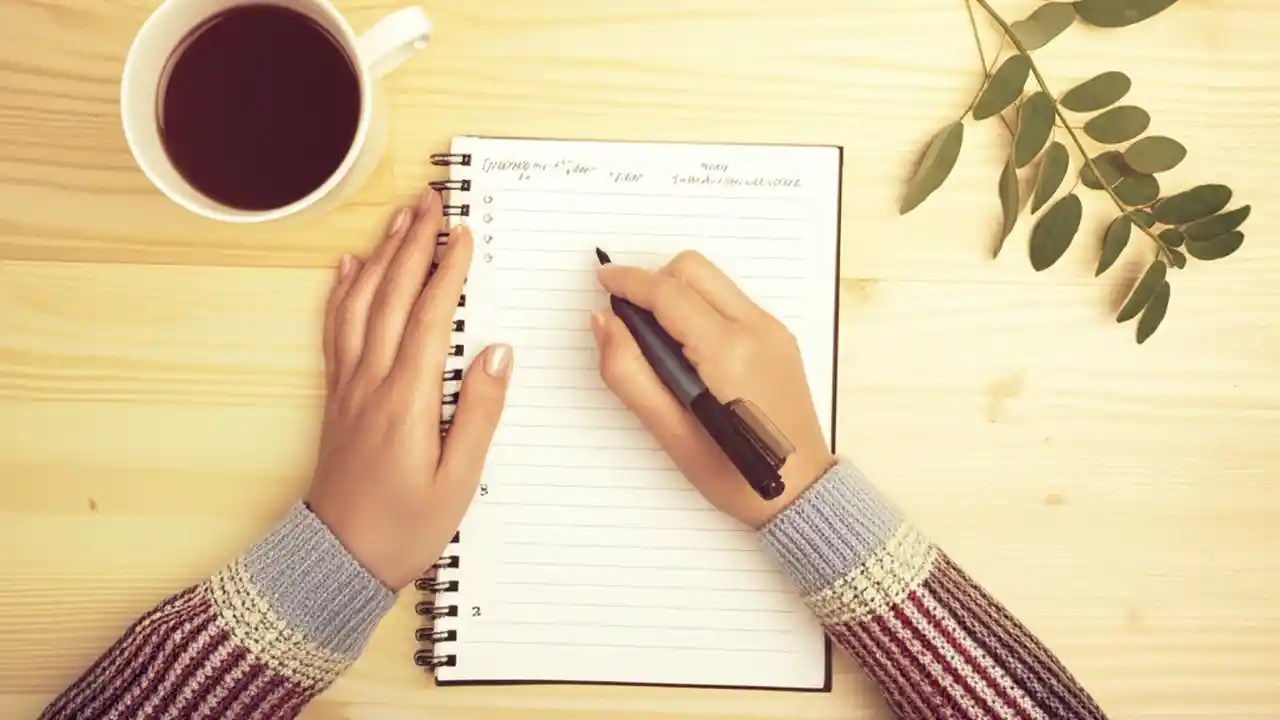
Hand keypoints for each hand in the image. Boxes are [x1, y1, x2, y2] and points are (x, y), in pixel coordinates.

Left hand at [307, 190, 512, 589]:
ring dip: (381, 256)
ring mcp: (349, 386)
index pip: (431, 316)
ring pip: (360, 304)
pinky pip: (336, 331)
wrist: (337, 561)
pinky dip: (342, 293)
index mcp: (408, 400)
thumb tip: (498, 353)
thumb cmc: (403, 528)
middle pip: (392, 295)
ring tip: (399, 219)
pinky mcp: (337, 397)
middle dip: (413, 243)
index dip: (448, 270)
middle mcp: (372, 382)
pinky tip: (348, 268)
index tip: (462, 233)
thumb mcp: (459, 479)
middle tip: (431, 200)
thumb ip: (480, 412)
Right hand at [591, 251, 833, 528]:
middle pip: (693, 270)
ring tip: (660, 344)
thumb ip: (628, 371)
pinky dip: (701, 309)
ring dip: (678, 295)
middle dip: (654, 282)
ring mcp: (772, 331)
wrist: (799, 491)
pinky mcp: (778, 338)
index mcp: (728, 351)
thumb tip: (604, 322)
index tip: (603, 278)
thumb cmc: (737, 474)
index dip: (629, 281)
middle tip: (630, 321)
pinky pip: (731, 302)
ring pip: (712, 281)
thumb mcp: (668, 431)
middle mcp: (756, 329)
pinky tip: (690, 351)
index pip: (668, 292)